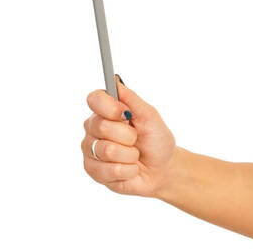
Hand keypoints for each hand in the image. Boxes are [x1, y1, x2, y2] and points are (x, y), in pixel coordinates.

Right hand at [82, 75, 176, 197]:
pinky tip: (130, 169)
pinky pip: (110, 170)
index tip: (126, 114)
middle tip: (136, 140)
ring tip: (134, 156)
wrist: (162, 169)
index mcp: (105, 110)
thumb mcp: (150, 117)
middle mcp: (93, 128)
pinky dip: (128, 170)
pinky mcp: (93, 170)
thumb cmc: (156, 141)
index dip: (110, 107)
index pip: (94, 99)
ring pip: (107, 151)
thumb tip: (114, 81)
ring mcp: (90, 150)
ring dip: (130, 155)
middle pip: (102, 127)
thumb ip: (132, 99)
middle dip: (128, 136)